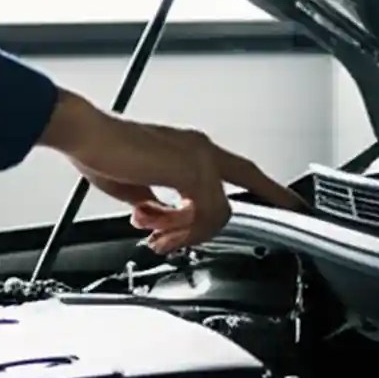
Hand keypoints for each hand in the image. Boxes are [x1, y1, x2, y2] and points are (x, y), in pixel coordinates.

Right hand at [38, 89, 307, 253]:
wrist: (85, 135)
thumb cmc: (100, 152)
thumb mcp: (133, 187)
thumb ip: (155, 203)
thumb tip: (158, 219)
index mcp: (189, 148)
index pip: (242, 170)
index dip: (269, 188)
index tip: (293, 205)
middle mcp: (200, 149)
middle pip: (239, 191)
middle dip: (210, 227)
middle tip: (169, 242)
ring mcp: (198, 158)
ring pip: (216, 213)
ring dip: (182, 232)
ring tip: (151, 233)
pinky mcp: (189, 171)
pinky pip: (203, 214)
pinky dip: (178, 228)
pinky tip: (151, 225)